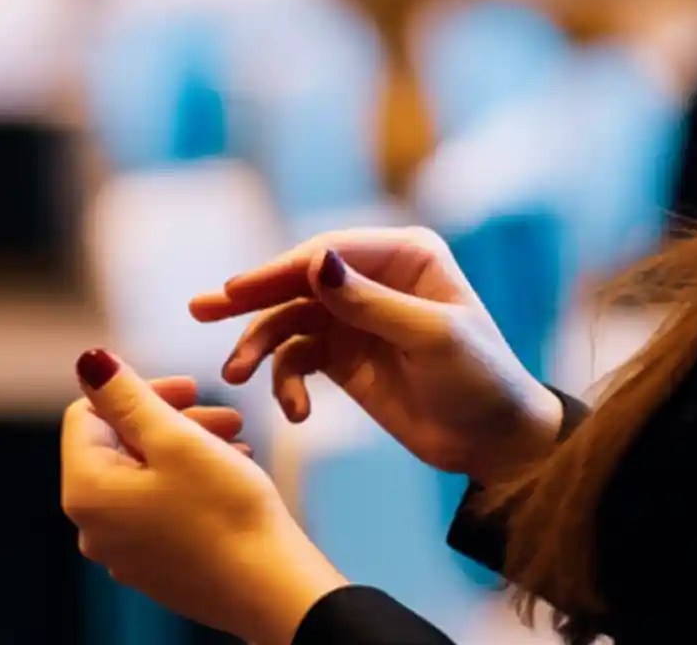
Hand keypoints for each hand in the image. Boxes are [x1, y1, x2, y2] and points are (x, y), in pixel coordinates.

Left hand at [62, 349, 346, 644]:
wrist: (272, 591)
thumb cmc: (226, 512)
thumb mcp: (176, 440)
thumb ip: (126, 396)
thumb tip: (88, 362)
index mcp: (87, 492)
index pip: (86, 416)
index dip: (136, 389)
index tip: (190, 384)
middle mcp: (94, 528)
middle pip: (117, 447)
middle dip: (170, 419)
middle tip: (226, 413)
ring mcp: (124, 553)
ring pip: (145, 477)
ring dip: (187, 447)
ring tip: (238, 440)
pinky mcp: (156, 569)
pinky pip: (161, 510)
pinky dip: (191, 482)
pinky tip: (231, 473)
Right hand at [190, 227, 561, 483]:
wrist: (494, 442)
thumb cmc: (481, 380)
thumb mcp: (432, 339)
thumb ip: (371, 303)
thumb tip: (317, 261)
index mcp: (404, 255)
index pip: (326, 253)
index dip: (278, 272)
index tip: (236, 292)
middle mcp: (372, 279)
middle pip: (297, 281)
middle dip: (250, 299)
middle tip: (202, 309)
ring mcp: (353, 318)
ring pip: (288, 322)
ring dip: (260, 348)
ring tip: (235, 375)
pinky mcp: (342, 358)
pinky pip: (297, 360)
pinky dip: (287, 384)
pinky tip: (297, 412)